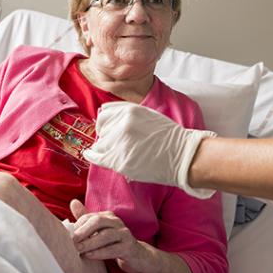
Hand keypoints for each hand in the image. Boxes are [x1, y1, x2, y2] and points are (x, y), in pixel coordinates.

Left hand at [70, 199, 148, 272]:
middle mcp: (117, 222)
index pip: (90, 217)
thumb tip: (73, 202)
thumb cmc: (114, 243)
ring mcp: (125, 234)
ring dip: (90, 243)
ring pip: (106, 235)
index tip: (65, 236)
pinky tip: (89, 256)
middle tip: (70, 241)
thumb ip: (86, 219)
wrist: (136, 257)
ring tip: (78, 250)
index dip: (77, 226)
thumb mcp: (100, 232)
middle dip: (83, 231)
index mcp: (108, 216)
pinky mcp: (129, 247)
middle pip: (98, 222)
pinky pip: (114, 249)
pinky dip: (100, 253)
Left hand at [84, 101, 215, 197]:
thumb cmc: (168, 137)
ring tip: (117, 152)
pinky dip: (92, 156)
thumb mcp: (148, 114)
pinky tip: (89, 155)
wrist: (183, 156)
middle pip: (101, 128)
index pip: (104, 113)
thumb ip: (126, 113)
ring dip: (105, 148)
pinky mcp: (120, 161)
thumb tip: (102, 113)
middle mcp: (123, 124)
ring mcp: (120, 143)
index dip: (104, 122)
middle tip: (113, 142)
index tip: (106, 128)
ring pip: (100, 144)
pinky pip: (98, 157)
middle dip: (105, 135)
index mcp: (130, 111)